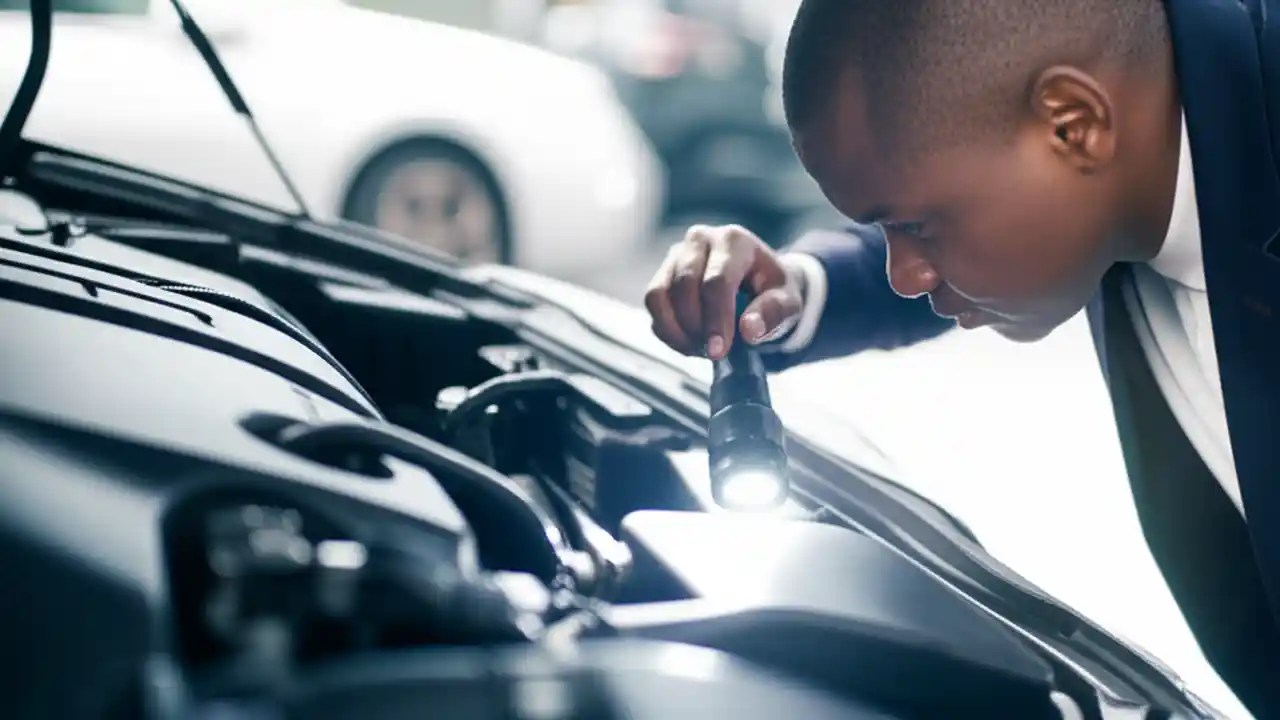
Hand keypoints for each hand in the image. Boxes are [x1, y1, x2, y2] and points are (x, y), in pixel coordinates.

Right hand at [644, 224, 804, 359]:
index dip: (715, 318)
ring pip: (659, 294)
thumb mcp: (787, 302)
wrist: (756, 281)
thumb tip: (749, 330)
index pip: (717, 280)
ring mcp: (676, 255)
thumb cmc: (772, 290)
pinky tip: (690, 341)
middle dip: (695, 326)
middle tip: (713, 353)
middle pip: (684, 285)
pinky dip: (667, 330)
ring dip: (677, 330)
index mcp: (735, 241)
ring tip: (702, 348)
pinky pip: (653, 305)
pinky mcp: (661, 273)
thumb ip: (774, 313)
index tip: (719, 351)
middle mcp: (700, 240)